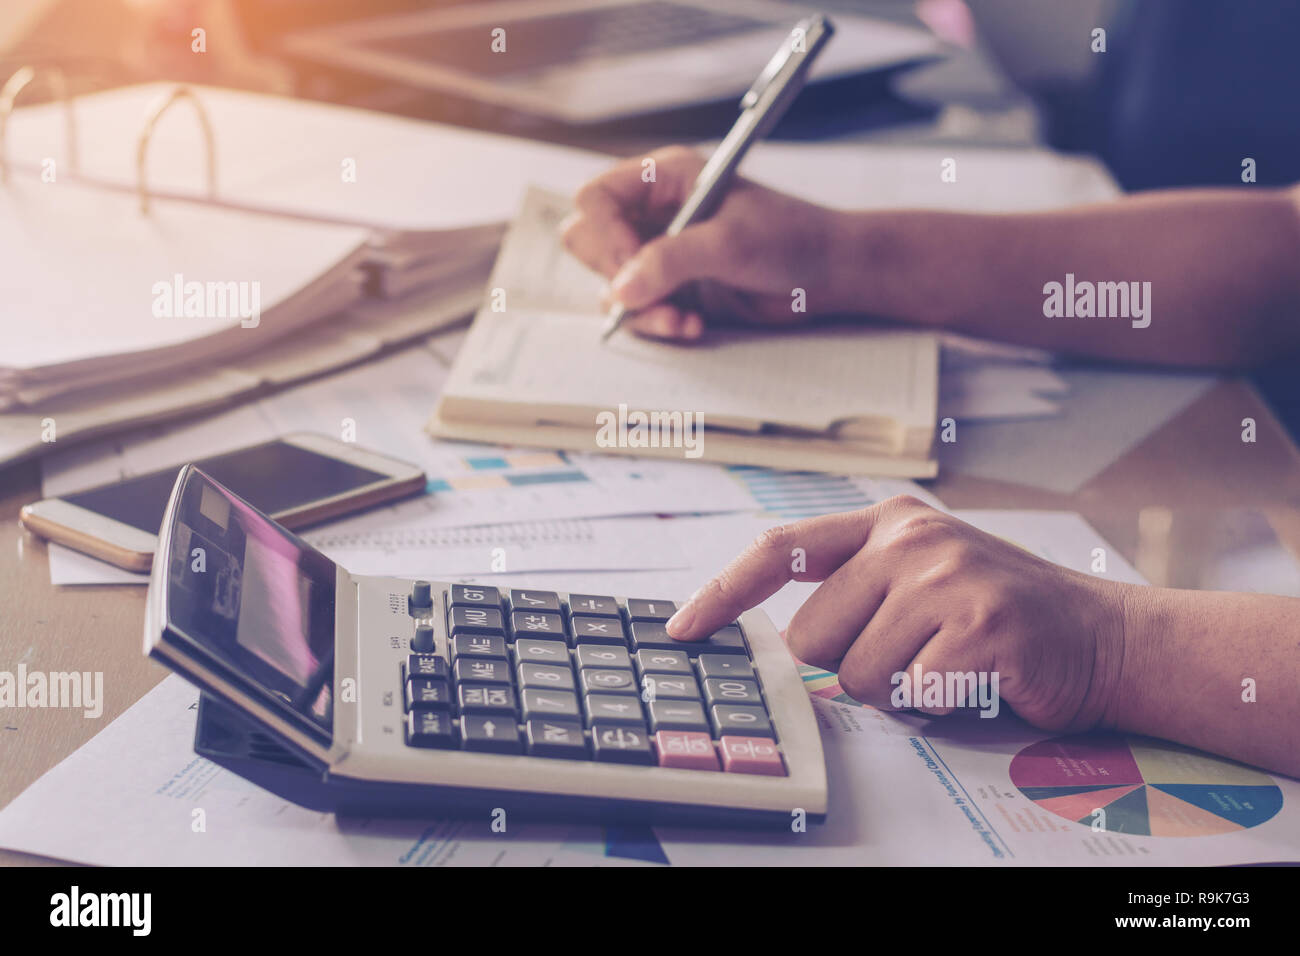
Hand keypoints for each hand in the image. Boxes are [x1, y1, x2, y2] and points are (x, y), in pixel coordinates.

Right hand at [561, 145, 849, 340]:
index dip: (605, 235)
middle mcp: (653, 212)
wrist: (827, 274)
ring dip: (641, 310)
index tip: (633, 265)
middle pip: (588, 241)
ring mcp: (659, 252)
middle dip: (616, 276)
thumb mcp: (729, 243)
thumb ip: (671, 261)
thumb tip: (620, 290)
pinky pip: (637, 311)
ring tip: (681, 318)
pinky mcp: (672, 288)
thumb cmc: (789, 238)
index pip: (596, 199)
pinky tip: (693, 325)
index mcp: (663, 178)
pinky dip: (658, 323)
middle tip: (650, 293)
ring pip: (610, 284)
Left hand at [666, 496, 1130, 731]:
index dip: (724, 593)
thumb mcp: (923, 577)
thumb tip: (779, 643)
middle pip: (812, 637)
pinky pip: (913, 695)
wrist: (1104, 637)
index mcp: (889, 523)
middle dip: (850, 666)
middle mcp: (912, 539)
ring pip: (859, 675)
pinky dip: (940, 705)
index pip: (781, 550)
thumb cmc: (1000, 617)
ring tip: (950, 664)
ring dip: (900, 691)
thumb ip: (857, 589)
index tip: (683, 629)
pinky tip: (978, 679)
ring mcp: (947, 577)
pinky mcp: (979, 625)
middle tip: (913, 656)